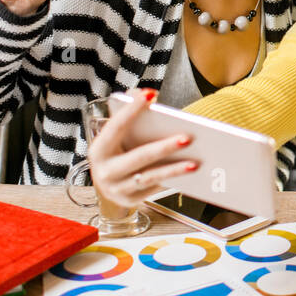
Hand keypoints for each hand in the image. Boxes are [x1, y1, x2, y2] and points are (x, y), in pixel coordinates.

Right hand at [87, 88, 196, 208]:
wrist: (107, 182)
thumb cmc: (116, 150)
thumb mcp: (115, 134)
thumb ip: (128, 111)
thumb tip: (148, 94)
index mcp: (99, 149)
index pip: (116, 127)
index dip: (131, 111)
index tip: (151, 95)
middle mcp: (105, 171)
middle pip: (139, 157)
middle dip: (164, 147)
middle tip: (187, 138)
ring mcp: (117, 188)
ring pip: (150, 177)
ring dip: (174, 170)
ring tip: (195, 162)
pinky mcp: (130, 200)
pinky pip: (155, 189)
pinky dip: (173, 180)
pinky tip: (190, 173)